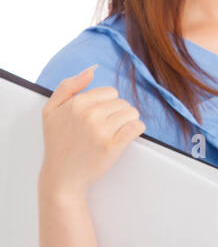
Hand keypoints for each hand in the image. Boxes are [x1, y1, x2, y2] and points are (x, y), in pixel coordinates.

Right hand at [38, 67, 145, 199]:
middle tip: (104, 128)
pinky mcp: (113, 146)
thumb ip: (68, 86)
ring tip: (113, 133)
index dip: (107, 104)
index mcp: (75, 104)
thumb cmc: (58, 143)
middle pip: (123, 103)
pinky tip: (125, 137)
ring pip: (132, 114)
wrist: (62, 177)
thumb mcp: (51, 111)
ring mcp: (101, 131)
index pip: (110, 92)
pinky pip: (138, 127)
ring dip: (127, 123)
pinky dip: (136, 131)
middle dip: (118, 114)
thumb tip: (92, 69)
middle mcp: (88, 115)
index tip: (98, 117)